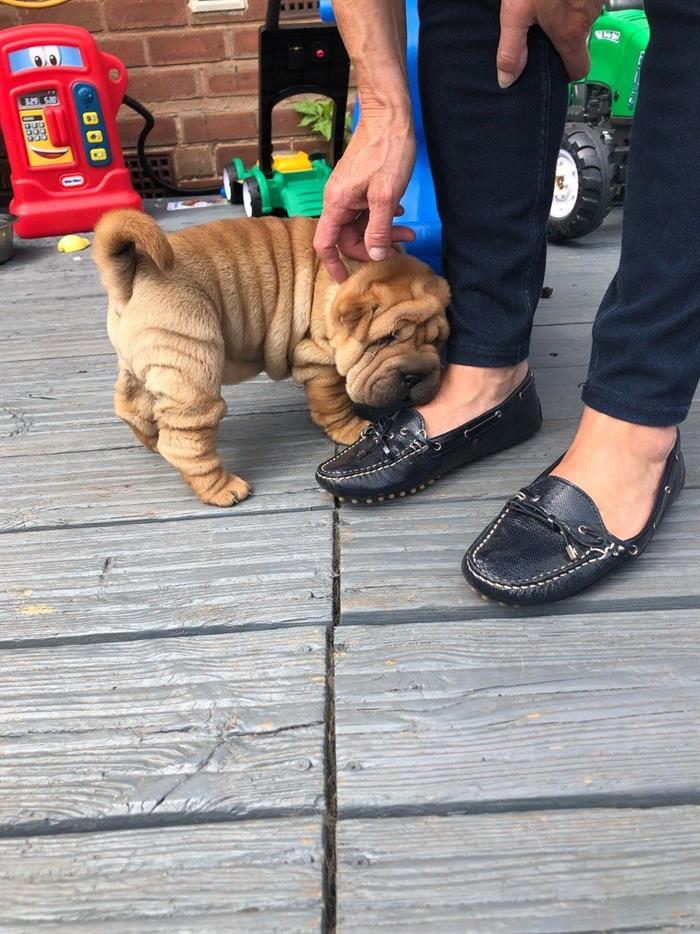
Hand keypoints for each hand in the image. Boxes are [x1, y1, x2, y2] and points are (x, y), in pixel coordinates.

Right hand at [314, 108, 416, 282]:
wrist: (390, 115)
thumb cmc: (387, 150)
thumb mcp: (386, 195)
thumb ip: (378, 229)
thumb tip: (373, 255)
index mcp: (337, 203)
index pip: (325, 243)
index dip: (333, 264)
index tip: (346, 279)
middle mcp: (338, 199)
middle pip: (348, 237)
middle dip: (373, 246)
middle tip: (401, 246)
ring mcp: (350, 192)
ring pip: (362, 224)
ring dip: (384, 232)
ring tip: (408, 231)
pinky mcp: (361, 185)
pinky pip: (368, 211)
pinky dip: (384, 217)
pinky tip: (400, 212)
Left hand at [497, 0, 601, 87]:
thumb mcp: (516, 11)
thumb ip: (511, 48)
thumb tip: (507, 80)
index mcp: (570, 31)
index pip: (579, 69)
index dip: (566, 74)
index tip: (555, 71)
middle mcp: (588, 16)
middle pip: (578, 43)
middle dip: (561, 42)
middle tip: (539, 34)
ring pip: (582, 19)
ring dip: (566, 17)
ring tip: (544, 7)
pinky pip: (585, 0)